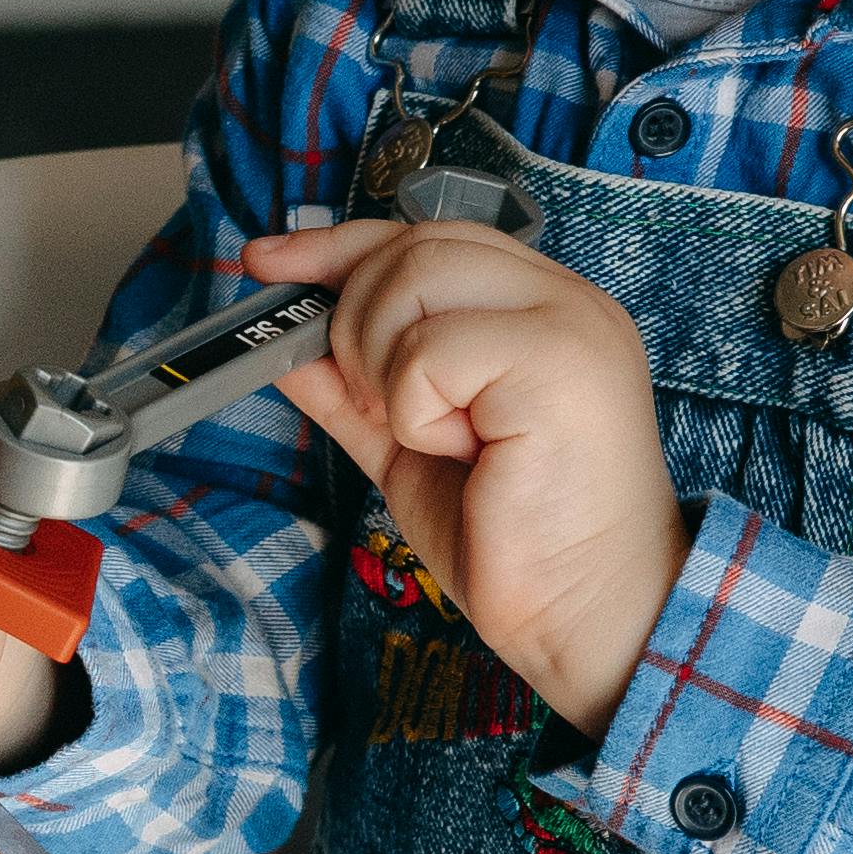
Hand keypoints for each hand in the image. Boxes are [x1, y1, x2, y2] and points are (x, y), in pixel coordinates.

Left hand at [245, 218, 687, 732]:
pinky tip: (465, 451)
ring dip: (387, 369)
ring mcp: (569, 323)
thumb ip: (350, 387)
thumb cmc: (513, 539)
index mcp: (537, 308)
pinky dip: (417, 410)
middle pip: (412, 247)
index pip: (424, 238)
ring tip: (433, 434)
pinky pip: (431, 349)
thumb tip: (282, 340)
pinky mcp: (561, 361)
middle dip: (355, 322)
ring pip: (414, 280)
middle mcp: (563, 300)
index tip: (266, 263)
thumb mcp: (405, 446)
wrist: (586, 615)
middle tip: (377, 407)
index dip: (337, 245)